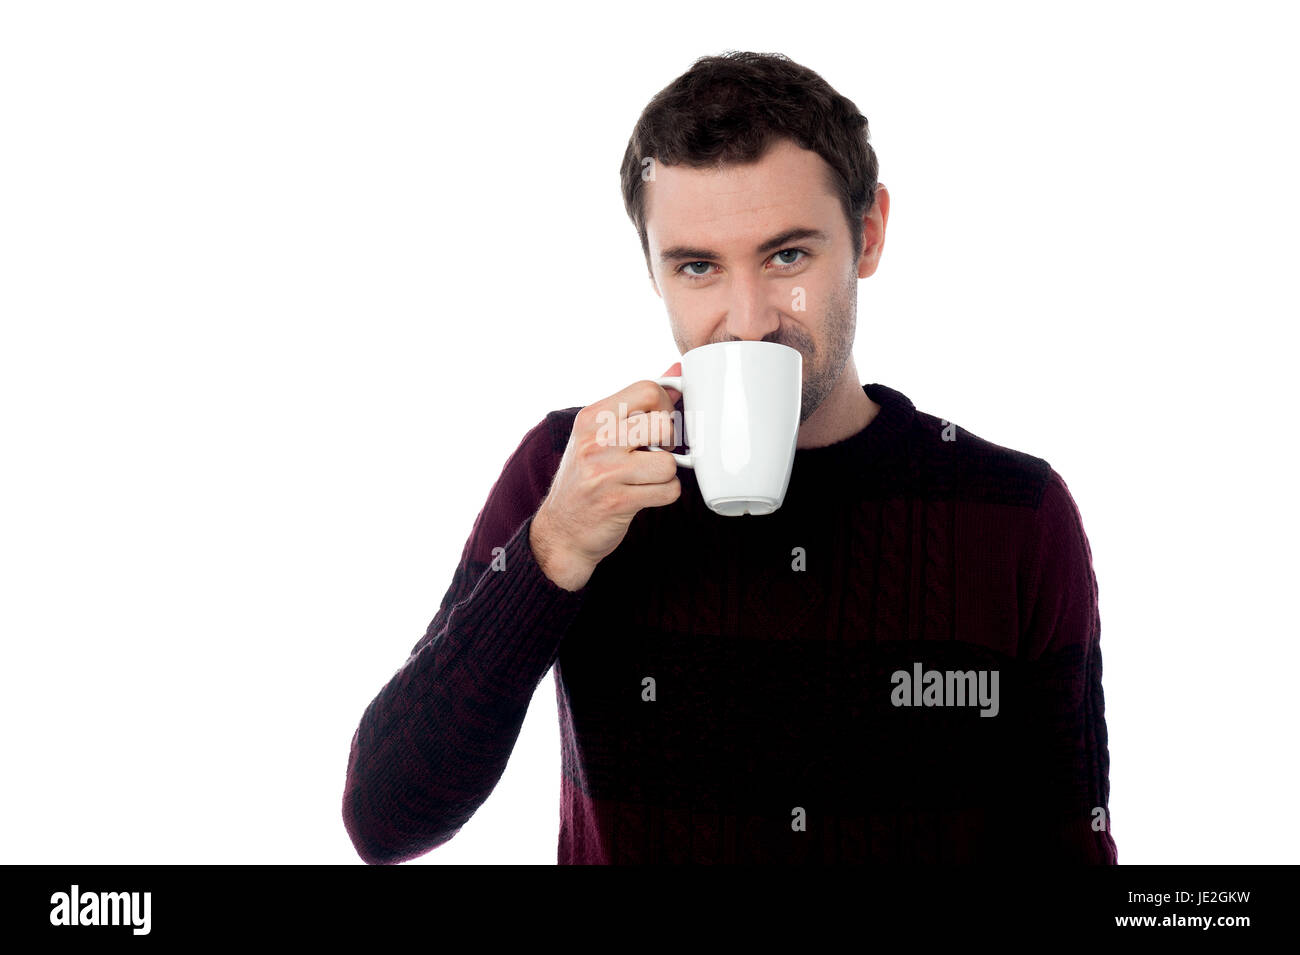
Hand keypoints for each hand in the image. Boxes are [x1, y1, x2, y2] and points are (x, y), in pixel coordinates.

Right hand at [530, 364, 682, 590]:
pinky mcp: (617, 501)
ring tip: (647, 478)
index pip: (647, 389)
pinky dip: (665, 495)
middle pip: (663, 424)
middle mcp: (596, 440)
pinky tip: (646, 495)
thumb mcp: (601, 433)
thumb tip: (677, 370)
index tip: (658, 423)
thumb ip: (638, 402)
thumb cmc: (587, 478)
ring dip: (666, 474)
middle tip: (655, 453)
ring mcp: (605, 471)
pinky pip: (668, 490)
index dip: (664, 406)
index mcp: (592, 417)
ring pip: (669, 462)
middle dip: (670, 442)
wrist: (561, 531)